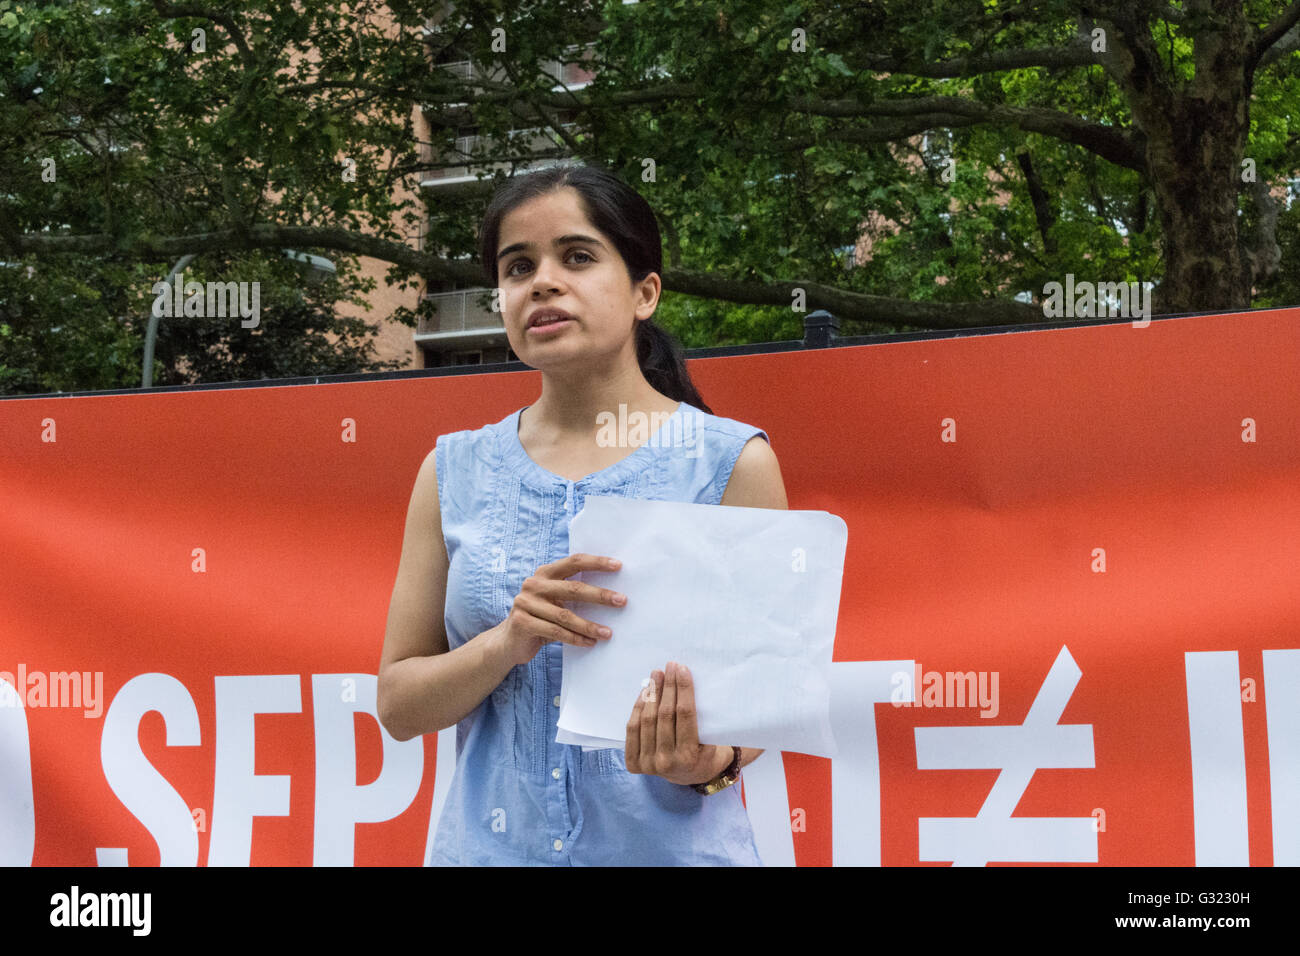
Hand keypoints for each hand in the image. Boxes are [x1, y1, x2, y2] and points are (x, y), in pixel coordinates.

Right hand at [495, 553, 626, 668]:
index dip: (596, 562)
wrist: (508, 642)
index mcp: (544, 573)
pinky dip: (575, 639)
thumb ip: (572, 593)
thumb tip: (612, 595)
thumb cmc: (541, 618)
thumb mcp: (554, 601)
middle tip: (621, 601)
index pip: (574, 562)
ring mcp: (525, 603)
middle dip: (600, 595)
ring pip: (565, 615)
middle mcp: (533, 584)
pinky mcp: (522, 622)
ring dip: (589, 625)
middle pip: (573, 588)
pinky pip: (555, 631)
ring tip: (608, 633)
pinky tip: (590, 643)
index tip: (618, 565)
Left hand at [625, 661, 731, 786]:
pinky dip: (638, 707)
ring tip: (656, 675)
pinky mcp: (634, 763)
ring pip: (647, 720)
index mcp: (688, 757)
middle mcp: (665, 763)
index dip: (683, 689)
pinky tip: (645, 692)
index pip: (685, 715)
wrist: (690, 775)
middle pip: (664, 714)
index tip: (683, 669)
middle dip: (667, 686)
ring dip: (652, 693)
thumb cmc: (706, 751)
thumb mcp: (713, 739)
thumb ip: (705, 719)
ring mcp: (647, 764)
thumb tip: (689, 681)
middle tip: (670, 666)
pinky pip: (633, 728)